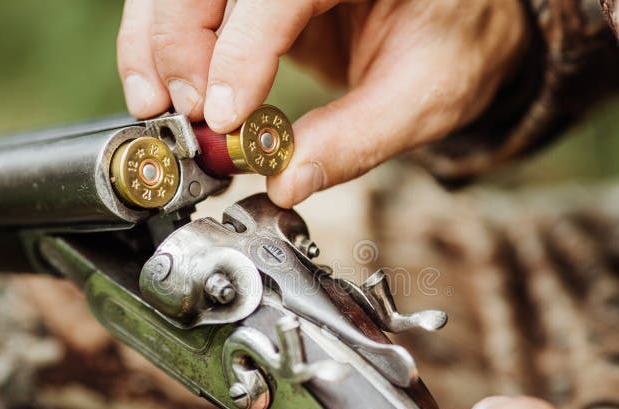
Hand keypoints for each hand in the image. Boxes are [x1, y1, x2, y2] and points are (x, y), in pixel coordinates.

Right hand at [117, 0, 528, 206]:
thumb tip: (284, 182)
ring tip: (161, 106)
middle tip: (188, 115)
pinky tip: (163, 89)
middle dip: (182, 44)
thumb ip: (355, 139)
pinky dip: (161, 44)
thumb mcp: (425, 96)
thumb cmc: (458, 41)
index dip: (241, 50)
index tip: (226, 117)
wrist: (462, 18)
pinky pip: (184, 2)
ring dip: (156, 44)